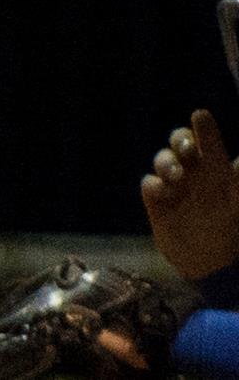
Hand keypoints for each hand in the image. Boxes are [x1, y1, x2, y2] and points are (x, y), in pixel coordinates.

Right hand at [140, 108, 238, 278]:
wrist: (208, 263)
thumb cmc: (230, 230)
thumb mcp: (238, 200)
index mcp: (216, 168)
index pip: (207, 140)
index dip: (203, 127)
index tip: (200, 115)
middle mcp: (193, 171)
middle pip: (180, 141)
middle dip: (181, 139)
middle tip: (188, 149)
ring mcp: (173, 184)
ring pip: (162, 158)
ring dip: (167, 162)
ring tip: (177, 176)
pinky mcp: (156, 199)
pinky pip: (150, 183)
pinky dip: (156, 185)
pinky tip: (166, 195)